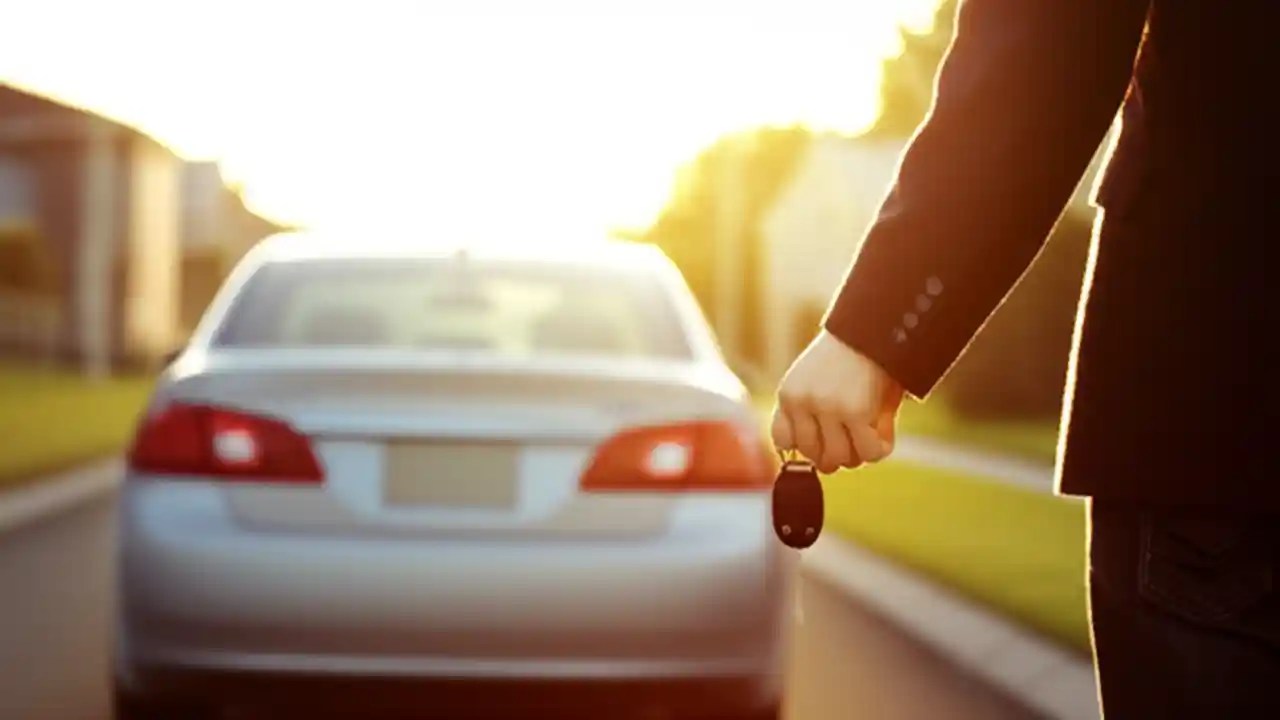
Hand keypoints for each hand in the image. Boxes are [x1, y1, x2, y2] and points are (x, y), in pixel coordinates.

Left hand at [771, 330, 903, 473]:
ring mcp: (826, 407)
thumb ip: (811, 415)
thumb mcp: (817, 380)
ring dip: (857, 455)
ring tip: (869, 438)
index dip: (807, 448)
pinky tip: (883, 437)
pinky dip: (878, 450)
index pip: (784, 442)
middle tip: (854, 441)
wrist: (872, 323)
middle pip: (814, 457)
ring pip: (839, 459)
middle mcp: (802, 402)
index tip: (826, 441)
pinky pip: (867, 452)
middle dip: (836, 455)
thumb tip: (820, 463)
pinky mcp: (855, 411)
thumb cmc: (850, 353)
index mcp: (788, 394)